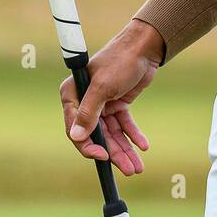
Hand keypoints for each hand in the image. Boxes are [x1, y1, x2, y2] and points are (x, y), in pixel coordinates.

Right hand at [60, 19, 164, 175]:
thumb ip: (89, 112)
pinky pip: (124, 125)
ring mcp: (102, 104)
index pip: (75, 128)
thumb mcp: (103, 86)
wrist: (144, 46)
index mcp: (73, 95)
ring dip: (125, 149)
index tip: (104, 157)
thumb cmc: (120, 60)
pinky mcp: (118, 104)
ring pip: (112, 134)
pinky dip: (133, 136)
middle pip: (97, 135)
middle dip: (113, 153)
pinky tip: (143, 146)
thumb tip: (77, 137)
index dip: (88, 146)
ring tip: (137, 167)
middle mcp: (85, 101)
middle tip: (129, 170)